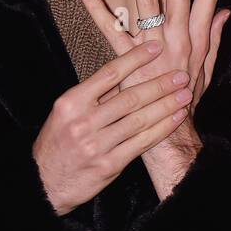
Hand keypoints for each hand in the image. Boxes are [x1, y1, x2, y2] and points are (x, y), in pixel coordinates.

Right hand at [31, 41, 193, 215]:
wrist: (44, 182)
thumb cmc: (58, 142)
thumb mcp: (66, 112)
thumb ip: (94, 94)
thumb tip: (125, 71)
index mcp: (72, 102)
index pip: (109, 74)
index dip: (135, 58)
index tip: (155, 48)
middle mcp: (84, 122)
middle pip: (130, 97)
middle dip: (160, 84)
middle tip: (180, 75)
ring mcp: (97, 144)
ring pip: (140, 120)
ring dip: (167, 105)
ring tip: (185, 94)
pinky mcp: (109, 164)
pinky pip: (142, 142)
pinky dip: (163, 128)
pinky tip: (176, 118)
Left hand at [78, 0, 229, 149]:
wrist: (170, 130)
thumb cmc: (189, 98)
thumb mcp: (208, 66)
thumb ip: (215, 36)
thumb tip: (225, 12)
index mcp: (198, 37)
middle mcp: (178, 37)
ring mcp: (153, 46)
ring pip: (147, 2)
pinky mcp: (129, 59)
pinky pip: (111, 29)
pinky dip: (97, 10)